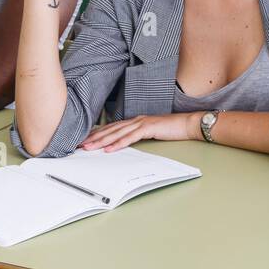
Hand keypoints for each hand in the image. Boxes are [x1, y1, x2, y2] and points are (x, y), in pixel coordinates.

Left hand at [80, 113, 200, 151]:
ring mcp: (142, 122)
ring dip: (102, 141)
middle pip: (111, 129)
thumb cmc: (171, 129)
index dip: (97, 133)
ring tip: (90, 147)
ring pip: (117, 132)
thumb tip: (123, 143)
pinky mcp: (149, 128)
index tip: (85, 140)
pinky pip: (131, 137)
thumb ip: (137, 136)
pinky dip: (119, 143)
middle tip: (81, 145)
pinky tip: (110, 149)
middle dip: (94, 137)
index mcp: (134, 121)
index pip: (112, 127)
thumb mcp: (150, 133)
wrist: (187, 124)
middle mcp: (135, 120)